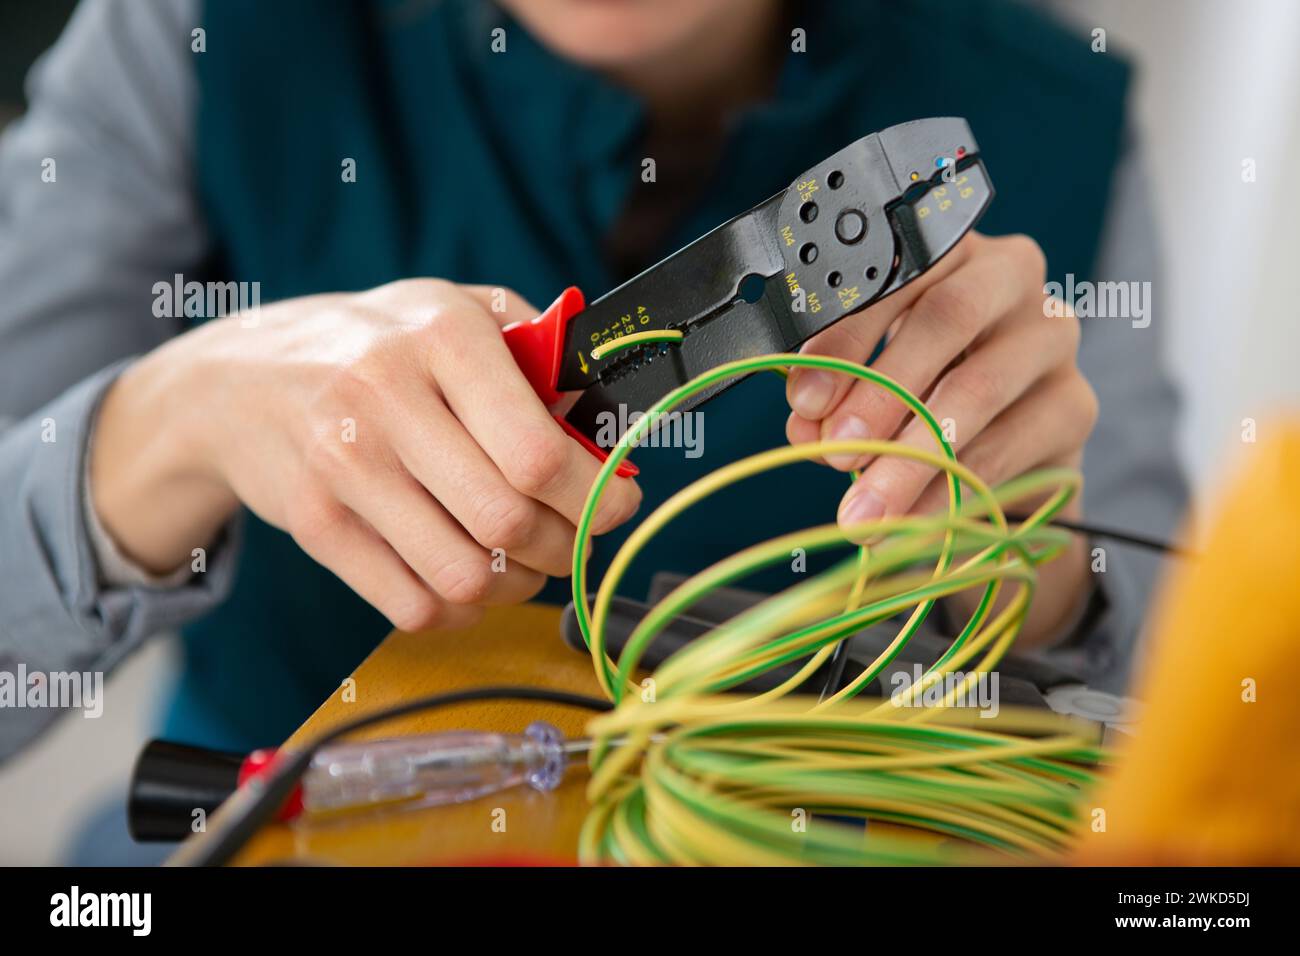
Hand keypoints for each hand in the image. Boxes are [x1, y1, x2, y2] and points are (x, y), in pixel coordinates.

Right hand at [92, 279, 641, 630]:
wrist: (239, 379)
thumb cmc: (376, 345)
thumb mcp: (456, 309)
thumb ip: (540, 352)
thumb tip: (608, 422)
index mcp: (442, 335)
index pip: (537, 452)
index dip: (596, 496)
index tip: (619, 503)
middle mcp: (386, 396)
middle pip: (509, 522)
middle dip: (566, 546)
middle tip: (575, 538)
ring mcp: (343, 466)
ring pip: (465, 578)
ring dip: (516, 586)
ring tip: (525, 561)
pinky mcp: (316, 526)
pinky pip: (414, 607)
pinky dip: (460, 610)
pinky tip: (469, 579)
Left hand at [784, 233, 1096, 644]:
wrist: (995, 448)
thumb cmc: (920, 387)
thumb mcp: (864, 381)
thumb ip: (833, 394)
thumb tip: (806, 424)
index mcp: (943, 249)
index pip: (894, 274)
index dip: (845, 338)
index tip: (805, 400)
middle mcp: (1008, 277)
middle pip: (947, 317)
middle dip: (882, 391)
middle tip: (836, 451)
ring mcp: (1052, 337)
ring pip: (980, 388)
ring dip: (913, 455)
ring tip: (866, 509)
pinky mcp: (1075, 403)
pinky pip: (1008, 447)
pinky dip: (952, 491)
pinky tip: (913, 521)